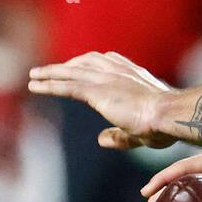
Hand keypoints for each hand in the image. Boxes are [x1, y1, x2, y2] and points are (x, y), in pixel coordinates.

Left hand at [28, 51, 176, 149]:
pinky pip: (67, 86)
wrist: (168, 115)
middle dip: (67, 65)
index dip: (90, 64)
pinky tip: (35, 86)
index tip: (78, 67)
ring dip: (50, 73)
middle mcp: (118, 71)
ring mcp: (106, 79)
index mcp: (133, 74)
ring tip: (33, 75)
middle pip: (85, 62)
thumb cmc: (164, 124)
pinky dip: (48, 85)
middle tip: (50, 71)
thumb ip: (119, 135)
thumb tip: (100, 139)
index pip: (107, 61)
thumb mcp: (139, 130)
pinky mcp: (97, 91)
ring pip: (71, 72)